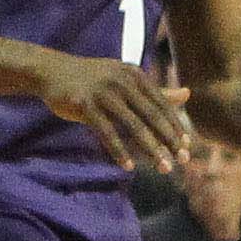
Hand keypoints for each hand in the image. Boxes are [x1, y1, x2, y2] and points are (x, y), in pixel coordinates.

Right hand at [35, 54, 193, 173]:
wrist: (52, 71)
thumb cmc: (94, 79)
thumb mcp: (125, 80)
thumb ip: (156, 91)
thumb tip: (188, 94)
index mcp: (134, 75)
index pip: (162, 104)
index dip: (176, 126)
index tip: (188, 147)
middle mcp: (122, 81)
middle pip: (152, 115)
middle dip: (170, 140)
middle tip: (184, 161)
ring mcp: (103, 92)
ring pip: (133, 126)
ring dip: (151, 150)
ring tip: (164, 168)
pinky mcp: (84, 104)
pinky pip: (106, 132)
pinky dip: (119, 151)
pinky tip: (129, 167)